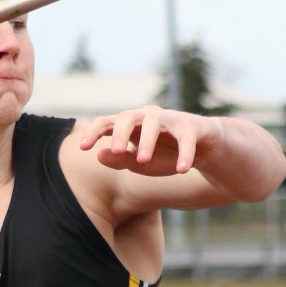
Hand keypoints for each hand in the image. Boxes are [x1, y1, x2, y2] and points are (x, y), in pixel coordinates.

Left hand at [78, 105, 220, 176]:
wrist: (203, 148)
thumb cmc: (166, 155)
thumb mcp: (141, 163)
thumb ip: (120, 160)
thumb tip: (99, 155)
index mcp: (132, 125)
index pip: (108, 122)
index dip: (94, 132)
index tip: (82, 147)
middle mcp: (148, 117)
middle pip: (128, 116)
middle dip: (120, 132)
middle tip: (116, 150)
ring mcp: (171, 119)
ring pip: (154, 123)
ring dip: (147, 141)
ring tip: (143, 161)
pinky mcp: (193, 127)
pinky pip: (187, 139)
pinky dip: (185, 154)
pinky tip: (182, 170)